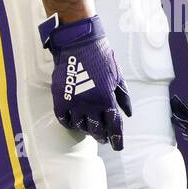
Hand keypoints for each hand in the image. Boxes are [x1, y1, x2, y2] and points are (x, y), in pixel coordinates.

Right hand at [39, 14, 131, 149]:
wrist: (79, 43)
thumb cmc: (101, 57)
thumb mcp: (117, 76)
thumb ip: (123, 97)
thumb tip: (127, 113)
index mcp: (106, 99)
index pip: (114, 126)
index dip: (116, 138)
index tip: (117, 145)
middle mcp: (90, 104)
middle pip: (96, 130)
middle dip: (101, 136)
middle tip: (103, 137)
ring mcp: (73, 102)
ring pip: (79, 126)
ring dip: (86, 130)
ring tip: (89, 127)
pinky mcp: (60, 98)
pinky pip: (63, 119)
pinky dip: (69, 123)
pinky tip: (74, 122)